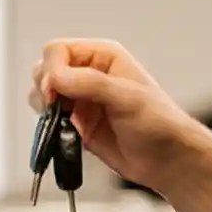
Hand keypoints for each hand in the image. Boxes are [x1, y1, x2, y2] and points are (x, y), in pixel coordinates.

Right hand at [29, 39, 211, 194]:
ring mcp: (82, 100)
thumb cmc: (159, 124)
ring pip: (43, 94)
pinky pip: (50, 120)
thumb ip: (90, 83)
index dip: (51, 70)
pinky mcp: (78, 124)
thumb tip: (55, 77)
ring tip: (64, 121)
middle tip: (57, 107)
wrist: (168, 161)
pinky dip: (49, 126)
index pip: (58, 51)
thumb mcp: (127, 98)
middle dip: (45, 88)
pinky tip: (65, 134)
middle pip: (46, 70)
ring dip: (44, 107)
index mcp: (103, 57)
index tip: (54, 91)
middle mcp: (89, 75)